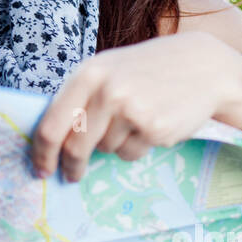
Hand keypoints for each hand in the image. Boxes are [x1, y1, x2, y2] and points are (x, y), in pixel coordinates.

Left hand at [29, 32, 241, 182]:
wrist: (201, 66)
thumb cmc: (146, 70)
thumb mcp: (107, 70)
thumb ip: (79, 98)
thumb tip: (52, 140)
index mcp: (87, 74)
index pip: (52, 125)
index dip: (42, 153)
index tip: (41, 169)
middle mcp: (106, 92)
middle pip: (74, 146)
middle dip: (71, 165)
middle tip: (72, 175)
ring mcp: (131, 110)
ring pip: (106, 151)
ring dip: (114, 145)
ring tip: (134, 120)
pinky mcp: (154, 128)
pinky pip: (131, 154)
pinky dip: (136, 147)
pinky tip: (151, 124)